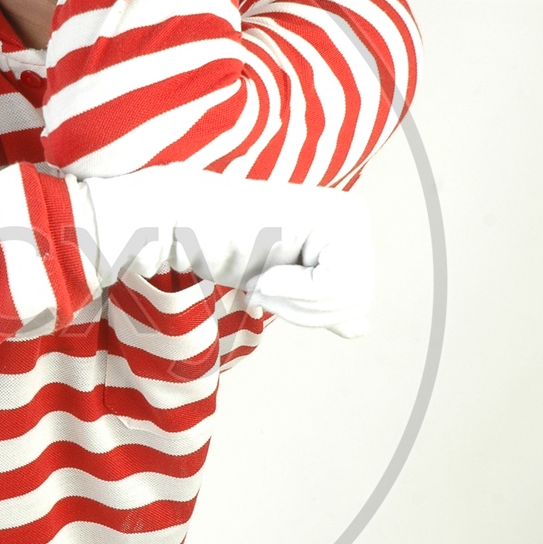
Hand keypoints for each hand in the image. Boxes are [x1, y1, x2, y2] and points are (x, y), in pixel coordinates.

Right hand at [83, 166, 372, 338]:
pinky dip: (293, 293)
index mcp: (345, 230)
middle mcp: (352, 216)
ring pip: (349, 298)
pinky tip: (264, 272)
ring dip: (295, 302)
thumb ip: (320, 301)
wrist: (181, 222)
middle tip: (264, 283)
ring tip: (263, 276)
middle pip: (358, 301)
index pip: (357, 302)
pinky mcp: (332, 219)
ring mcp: (346, 215)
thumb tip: (361, 328)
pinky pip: (334, 286)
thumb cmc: (221, 249)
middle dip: (305, 308)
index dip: (309, 311)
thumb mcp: (279, 284)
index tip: (269, 283)